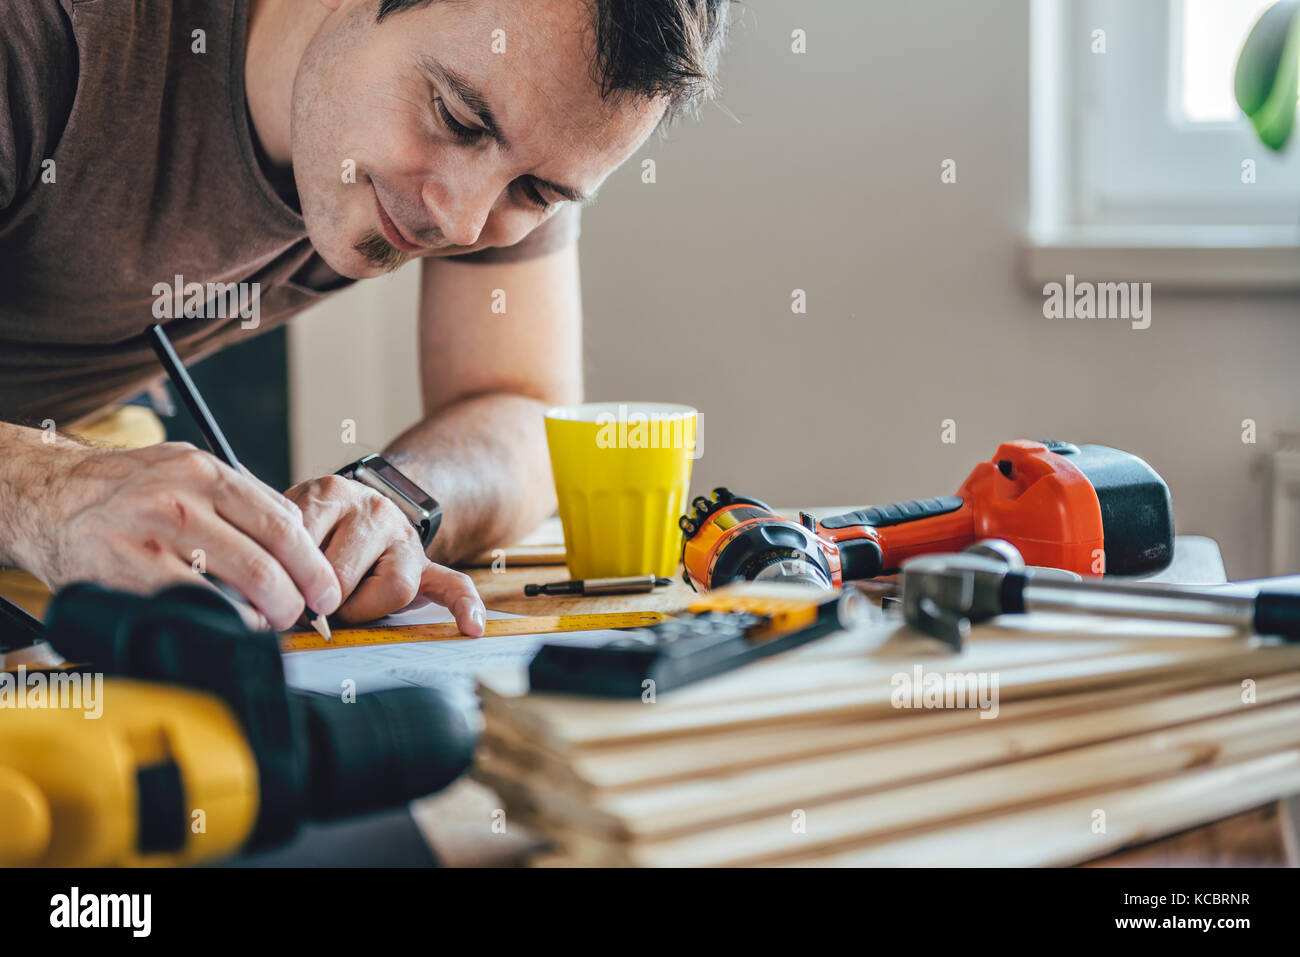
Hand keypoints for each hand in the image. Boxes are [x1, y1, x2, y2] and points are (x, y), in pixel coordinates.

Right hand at [17, 441, 342, 630]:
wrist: (47, 497)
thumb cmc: (127, 491)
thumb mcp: (186, 470)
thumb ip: (239, 499)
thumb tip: (299, 539)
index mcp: (205, 472)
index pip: (283, 520)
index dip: (313, 562)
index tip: (326, 587)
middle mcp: (182, 499)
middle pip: (270, 555)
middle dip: (300, 593)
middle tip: (306, 612)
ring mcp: (154, 537)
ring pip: (243, 581)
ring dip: (270, 610)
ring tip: (273, 619)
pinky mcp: (129, 573)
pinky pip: (198, 605)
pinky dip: (228, 621)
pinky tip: (233, 624)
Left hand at [284, 474, 485, 633]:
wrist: (360, 508)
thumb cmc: (315, 526)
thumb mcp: (288, 519)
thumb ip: (275, 546)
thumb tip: (257, 597)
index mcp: (330, 493)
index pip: (304, 554)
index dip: (287, 584)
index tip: (278, 593)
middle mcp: (375, 510)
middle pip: (343, 576)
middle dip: (321, 600)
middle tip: (312, 599)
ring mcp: (405, 540)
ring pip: (395, 589)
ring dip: (362, 609)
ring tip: (347, 603)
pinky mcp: (427, 567)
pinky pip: (455, 585)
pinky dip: (464, 607)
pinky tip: (471, 625)